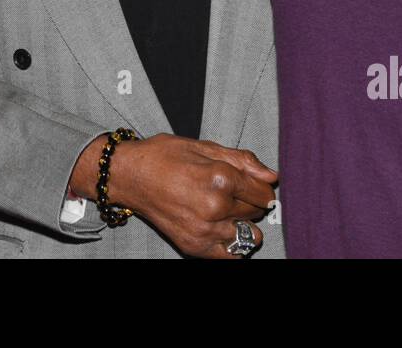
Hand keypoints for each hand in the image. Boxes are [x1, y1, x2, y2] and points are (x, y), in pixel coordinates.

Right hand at [73, 132, 277, 257]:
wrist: (128, 176)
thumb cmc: (163, 156)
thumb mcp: (204, 147)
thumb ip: (242, 160)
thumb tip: (272, 176)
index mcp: (219, 178)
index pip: (263, 191)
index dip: (261, 185)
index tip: (253, 182)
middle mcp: (214, 207)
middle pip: (256, 211)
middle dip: (250, 200)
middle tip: (232, 190)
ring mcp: (204, 230)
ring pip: (249, 233)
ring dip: (244, 222)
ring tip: (228, 210)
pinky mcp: (194, 246)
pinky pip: (232, 254)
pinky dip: (234, 243)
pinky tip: (224, 228)